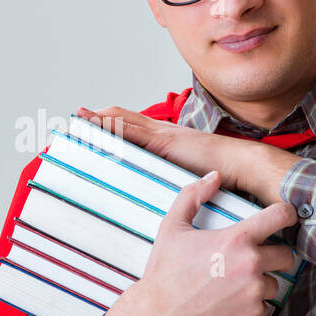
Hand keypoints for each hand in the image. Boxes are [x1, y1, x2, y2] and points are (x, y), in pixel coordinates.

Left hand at [76, 105, 254, 195]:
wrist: (242, 166)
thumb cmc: (222, 175)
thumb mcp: (190, 178)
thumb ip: (175, 182)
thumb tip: (166, 198)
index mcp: (166, 138)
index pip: (131, 125)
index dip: (110, 123)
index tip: (89, 125)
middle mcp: (162, 131)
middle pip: (121, 117)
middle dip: (96, 117)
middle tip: (74, 119)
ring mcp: (163, 133)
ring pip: (122, 120)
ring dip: (98, 119)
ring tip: (76, 119)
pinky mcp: (165, 140)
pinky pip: (131, 131)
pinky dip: (111, 127)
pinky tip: (95, 126)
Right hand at [104, 170, 298, 315]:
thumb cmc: (164, 272)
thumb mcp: (172, 227)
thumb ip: (193, 196)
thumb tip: (213, 176)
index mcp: (236, 239)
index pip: (281, 217)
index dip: (287, 214)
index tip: (285, 217)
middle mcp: (250, 265)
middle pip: (287, 255)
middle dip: (274, 255)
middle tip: (254, 257)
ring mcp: (253, 293)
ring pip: (274, 283)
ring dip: (260, 281)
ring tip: (234, 282)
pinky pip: (263, 306)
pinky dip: (251, 304)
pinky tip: (229, 300)